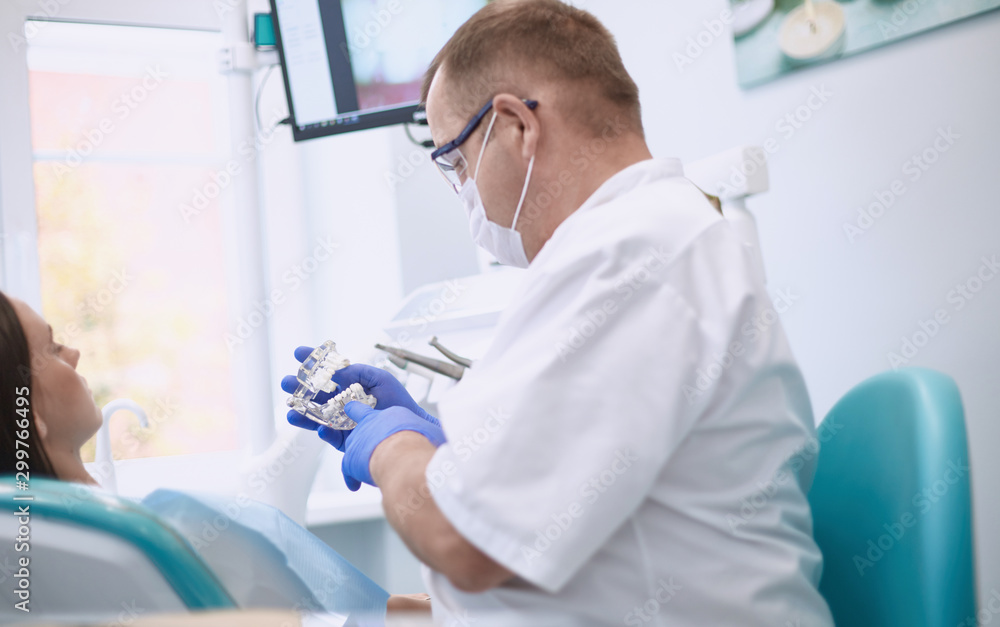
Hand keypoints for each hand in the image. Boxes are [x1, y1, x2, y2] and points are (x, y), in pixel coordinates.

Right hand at [281, 346, 439, 448]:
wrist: (408, 427)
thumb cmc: (397, 402)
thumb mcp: (380, 379)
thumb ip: (359, 372)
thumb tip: (338, 370)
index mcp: (349, 385)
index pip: (327, 372)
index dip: (312, 362)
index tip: (298, 352)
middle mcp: (341, 402)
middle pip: (315, 394)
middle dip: (299, 387)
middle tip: (286, 382)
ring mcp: (341, 421)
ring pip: (316, 416)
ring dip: (302, 412)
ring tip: (290, 409)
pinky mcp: (345, 440)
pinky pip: (330, 436)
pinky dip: (324, 432)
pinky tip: (320, 428)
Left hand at [340, 402, 446, 490]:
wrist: (404, 458)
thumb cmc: (420, 444)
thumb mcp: (432, 431)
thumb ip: (434, 431)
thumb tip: (447, 435)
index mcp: (389, 415)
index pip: (376, 408)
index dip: (368, 412)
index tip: (369, 417)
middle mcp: (369, 424)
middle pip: (361, 426)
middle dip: (366, 436)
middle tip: (371, 445)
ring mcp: (357, 441)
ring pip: (354, 448)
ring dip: (361, 458)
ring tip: (370, 468)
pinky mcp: (350, 460)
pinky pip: (347, 470)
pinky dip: (352, 477)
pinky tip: (355, 485)